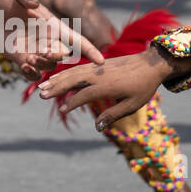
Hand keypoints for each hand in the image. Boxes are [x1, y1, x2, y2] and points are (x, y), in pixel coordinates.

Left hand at [0, 0, 104, 80]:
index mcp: (54, 27)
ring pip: (48, 67)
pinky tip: (24, 67)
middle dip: (57, 57)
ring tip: (30, 58)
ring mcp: (36, 53)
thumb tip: (34, 3)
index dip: (90, 50)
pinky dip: (31, 75)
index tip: (101, 61)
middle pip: (63, 56)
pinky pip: (32, 74)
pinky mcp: (22, 60)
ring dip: (43, 65)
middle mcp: (49, 42)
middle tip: (45, 52)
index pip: (77, 40)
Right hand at [37, 45, 180, 129]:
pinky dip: (65, 72)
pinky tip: (57, 77)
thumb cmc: (143, 87)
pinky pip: (77, 68)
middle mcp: (98, 74)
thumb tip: (97, 128)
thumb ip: (113, 115)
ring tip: (42, 85)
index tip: (61, 110)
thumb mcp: (132, 105)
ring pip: (72, 72)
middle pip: (72, 81)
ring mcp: (96, 67)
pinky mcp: (97, 63)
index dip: (71, 103)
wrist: (150, 64)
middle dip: (56, 87)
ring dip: (56, 79)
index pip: (83, 95)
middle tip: (40, 94)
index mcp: (106, 86)